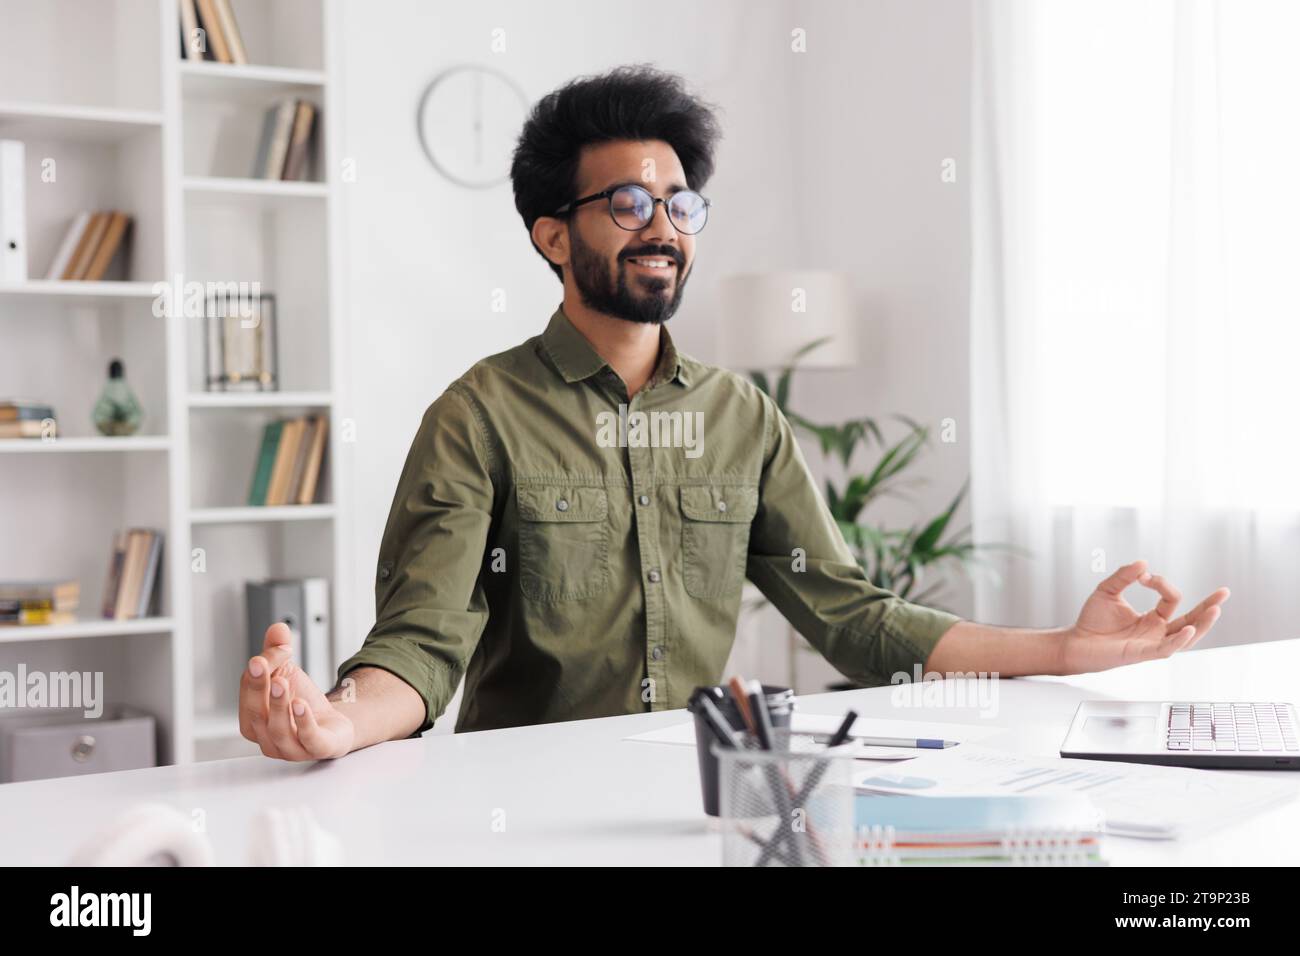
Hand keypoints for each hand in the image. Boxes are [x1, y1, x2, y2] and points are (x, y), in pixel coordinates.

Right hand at [240, 622, 354, 759]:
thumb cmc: (301, 703)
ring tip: (281, 683)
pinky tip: (301, 705)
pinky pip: (306, 739)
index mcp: (252, 720)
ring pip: (278, 730)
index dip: (258, 671)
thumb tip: (278, 627)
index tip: (278, 648)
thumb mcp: (287, 673)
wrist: (332, 726)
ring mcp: (289, 749)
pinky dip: (303, 722)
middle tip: (262, 664)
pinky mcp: (316, 749)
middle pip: (257, 714)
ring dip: (278, 706)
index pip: (247, 695)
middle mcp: (266, 738)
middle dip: (258, 688)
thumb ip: (277, 651)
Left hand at [1058, 559, 1229, 674]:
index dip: (1160, 583)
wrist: (1075, 642)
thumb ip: (1124, 576)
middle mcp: (1156, 632)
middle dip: (1209, 606)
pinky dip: (1178, 640)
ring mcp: (1152, 643)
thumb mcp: (1108, 591)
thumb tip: (1143, 564)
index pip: (1171, 599)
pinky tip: (1188, 628)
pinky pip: (1166, 648)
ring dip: (1202, 624)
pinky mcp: (1142, 653)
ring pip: (1186, 637)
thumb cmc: (1091, 620)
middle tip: (1225, 592)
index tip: (1142, 576)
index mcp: (1152, 619)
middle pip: (1191, 620)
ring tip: (1216, 609)